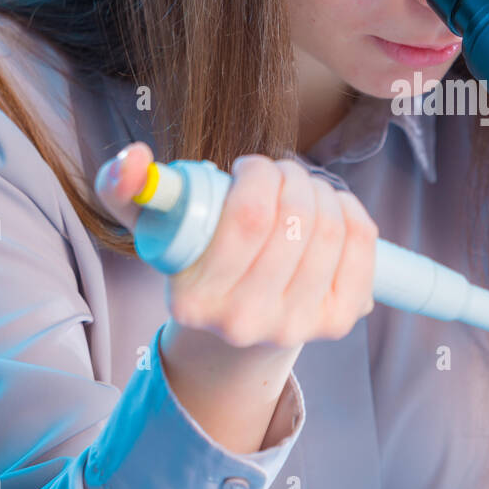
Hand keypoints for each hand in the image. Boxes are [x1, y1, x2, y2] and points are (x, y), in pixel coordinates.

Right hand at [94, 144, 378, 349]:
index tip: (250, 167)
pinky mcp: (339, 321)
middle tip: (280, 172)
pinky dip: (351, 210)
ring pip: (331, 229)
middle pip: (296, 221)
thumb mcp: (154, 227)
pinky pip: (362, 244)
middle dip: (292, 177)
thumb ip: (126, 188)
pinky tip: (332, 207)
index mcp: (196, 300)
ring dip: (321, 190)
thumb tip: (132, 158)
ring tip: (301, 188)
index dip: (259, 176)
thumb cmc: (197, 262)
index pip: (249, 218)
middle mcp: (248, 323)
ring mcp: (298, 326)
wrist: (235, 330)